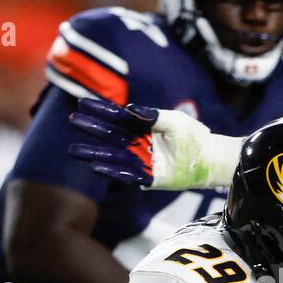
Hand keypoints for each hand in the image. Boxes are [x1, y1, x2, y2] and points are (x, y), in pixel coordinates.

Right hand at [68, 97, 242, 190]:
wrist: (209, 159)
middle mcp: (139, 144)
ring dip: (94, 153)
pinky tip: (97, 166)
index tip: (82, 104)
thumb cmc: (193, 136)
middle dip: (92, 129)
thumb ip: (153, 116)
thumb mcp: (174, 121)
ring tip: (75, 150)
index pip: (117, 118)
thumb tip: (131, 108)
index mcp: (143, 127)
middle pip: (111, 136)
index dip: (100, 111)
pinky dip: (113, 171)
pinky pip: (128, 175)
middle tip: (73, 121)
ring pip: (113, 156)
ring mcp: (142, 161)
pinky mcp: (149, 178)